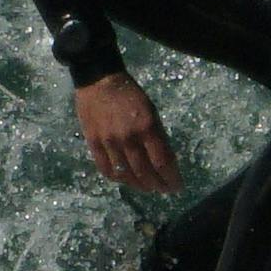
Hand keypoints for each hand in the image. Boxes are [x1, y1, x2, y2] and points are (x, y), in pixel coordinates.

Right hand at [77, 69, 178, 192]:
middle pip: (145, 173)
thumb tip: (164, 160)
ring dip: (140, 186)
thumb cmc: (130, 94)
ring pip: (126, 175)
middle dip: (158, 186)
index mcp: (147, 127)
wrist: (99, 80)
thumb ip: (158, 135)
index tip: (176, 186)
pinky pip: (106, 169)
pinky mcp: (94, 144)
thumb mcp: (152, 110)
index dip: (171, 179)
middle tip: (163, 189)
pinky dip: (118, 179)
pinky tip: (125, 180)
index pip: (162, 162)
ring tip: (148, 188)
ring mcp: (109, 142)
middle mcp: (129, 138)